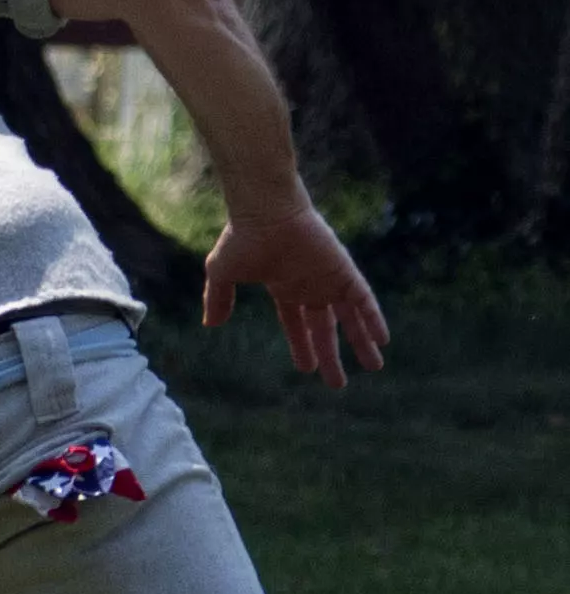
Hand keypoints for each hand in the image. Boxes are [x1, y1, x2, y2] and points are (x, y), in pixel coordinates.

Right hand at [202, 206, 387, 389]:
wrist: (264, 211)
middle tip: (338, 382)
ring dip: (361, 341)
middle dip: (331, 354)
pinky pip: (363, 299)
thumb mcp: (222, 273)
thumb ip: (218, 298)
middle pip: (325, 327)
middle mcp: (310, 285)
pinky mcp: (343, 271)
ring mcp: (328, 278)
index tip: (307, 369)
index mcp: (284, 286)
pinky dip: (373, 319)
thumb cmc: (241, 238)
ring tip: (375, 366)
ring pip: (350, 317)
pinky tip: (382, 339)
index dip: (302, 345)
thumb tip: (211, 324)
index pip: (297, 323)